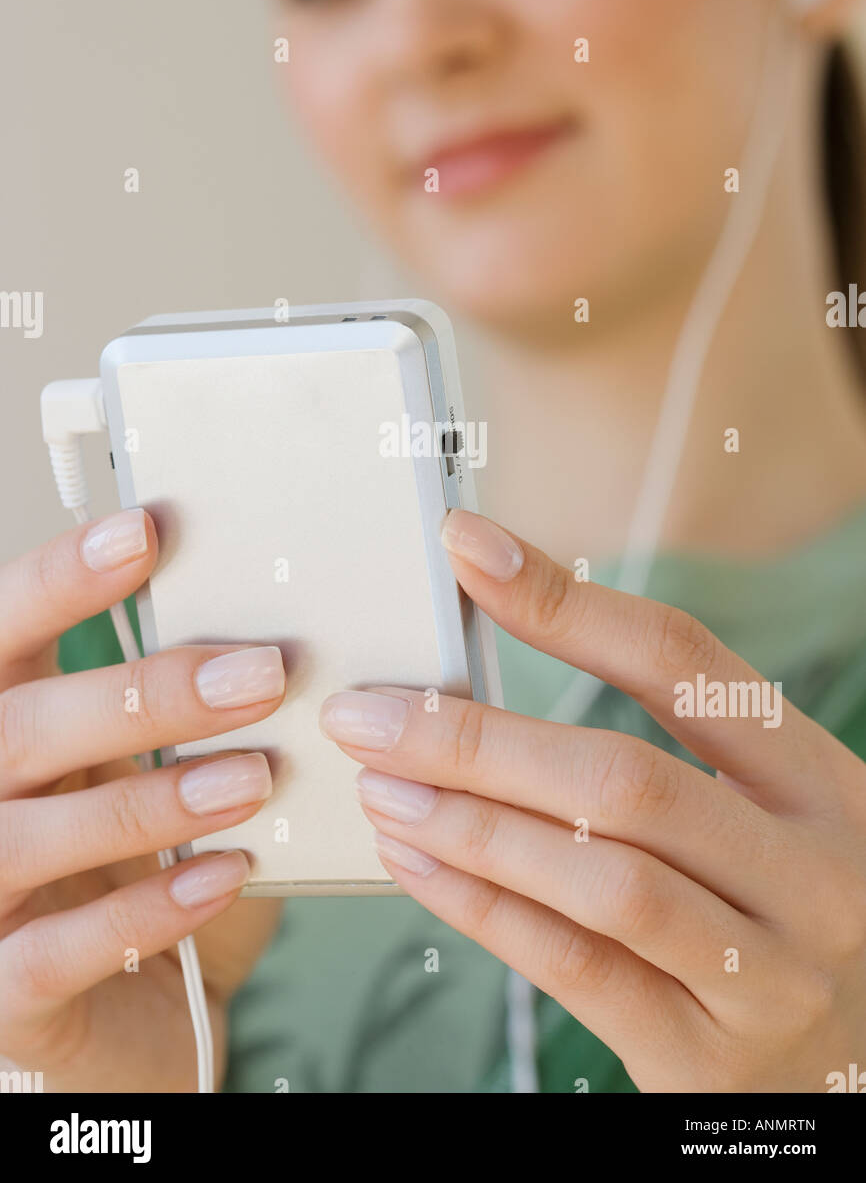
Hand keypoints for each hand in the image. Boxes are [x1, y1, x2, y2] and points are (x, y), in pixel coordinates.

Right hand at [0, 509, 286, 1091]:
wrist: (137, 1015)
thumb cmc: (139, 867)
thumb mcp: (153, 771)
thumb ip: (181, 714)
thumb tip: (272, 637)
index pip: (2, 631)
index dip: (61, 580)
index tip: (145, 533)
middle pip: (21, 726)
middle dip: (143, 696)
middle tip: (261, 676)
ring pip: (29, 837)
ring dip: (154, 801)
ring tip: (255, 777)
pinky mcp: (2, 996)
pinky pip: (58, 955)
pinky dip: (147, 911)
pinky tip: (225, 875)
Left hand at [320, 509, 865, 1091]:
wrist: (852, 1067)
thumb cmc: (777, 918)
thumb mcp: (759, 819)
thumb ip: (655, 762)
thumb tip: (482, 679)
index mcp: (818, 781)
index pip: (682, 661)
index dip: (565, 600)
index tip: (467, 550)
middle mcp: (813, 870)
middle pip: (624, 777)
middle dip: (475, 738)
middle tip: (369, 713)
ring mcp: (770, 972)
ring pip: (598, 877)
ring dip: (468, 825)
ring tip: (380, 788)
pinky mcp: (711, 1058)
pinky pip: (577, 969)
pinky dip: (482, 909)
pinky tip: (417, 864)